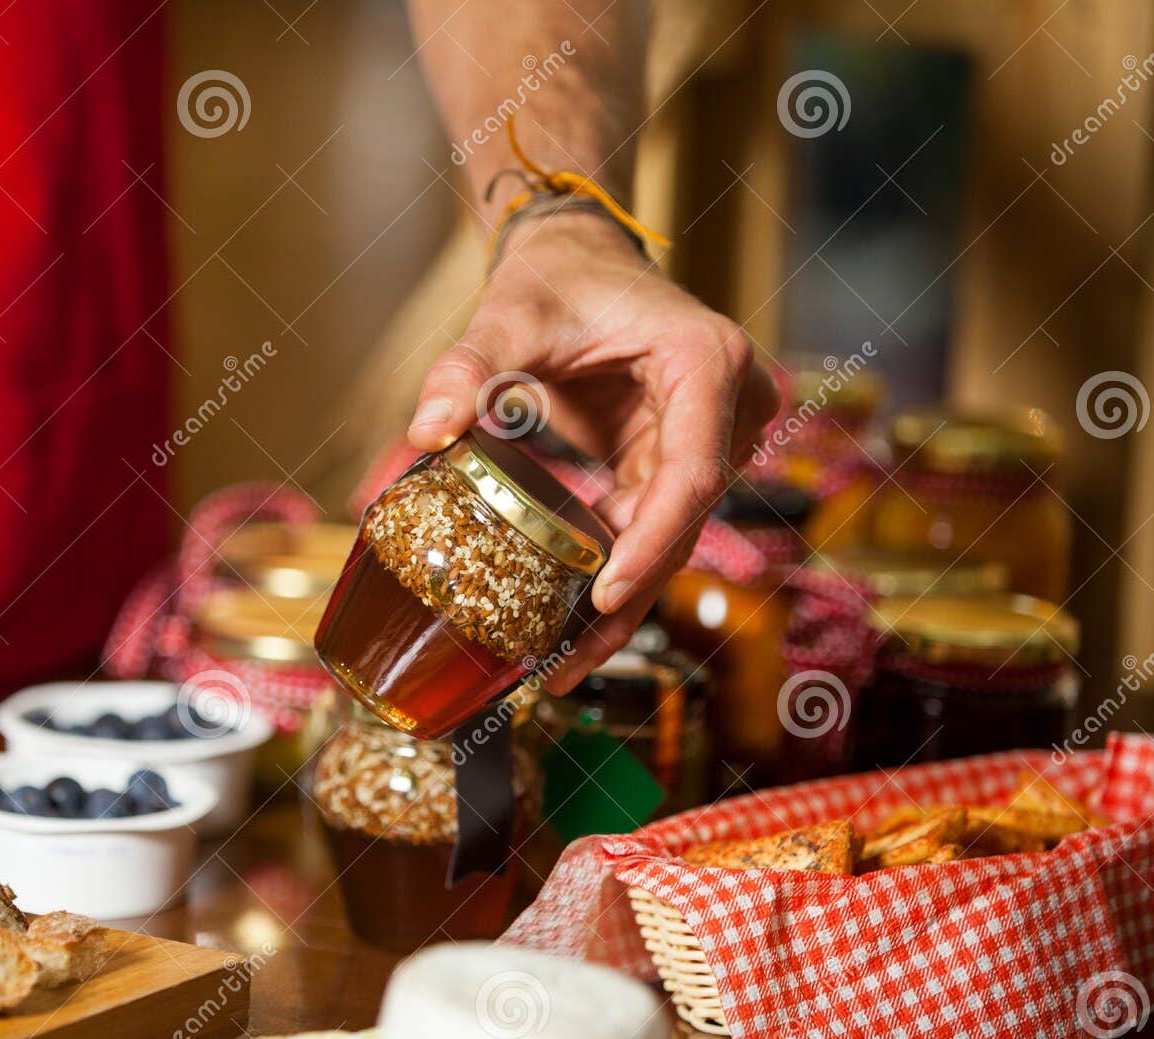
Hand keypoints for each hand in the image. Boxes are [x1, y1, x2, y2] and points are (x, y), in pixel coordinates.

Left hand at [407, 211, 778, 687]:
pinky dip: (614, 569)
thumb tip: (425, 428)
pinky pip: (653, 524)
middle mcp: (729, 404)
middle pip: (685, 519)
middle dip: (629, 595)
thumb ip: (469, 366)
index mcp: (706, 361)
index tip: (603, 600)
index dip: (652, 543)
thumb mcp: (509, 313)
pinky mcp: (680, 457)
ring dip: (621, 598)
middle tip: (565, 664)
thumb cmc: (555, 276)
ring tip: (559, 665)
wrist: (577, 257)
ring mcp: (713, 435)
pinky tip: (569, 624)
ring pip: (672, 534)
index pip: (693, 472)